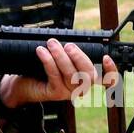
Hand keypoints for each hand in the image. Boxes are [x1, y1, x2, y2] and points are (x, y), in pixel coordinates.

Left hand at [0, 40, 119, 106]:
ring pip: (71, 75)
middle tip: (68, 45)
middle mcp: (81, 87)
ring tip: (51, 43)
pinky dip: (48, 61)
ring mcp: (69, 92)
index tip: (106, 57)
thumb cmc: (42, 69)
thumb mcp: (60, 58)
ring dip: (61, 56)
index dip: (111, 71)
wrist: (22, 84)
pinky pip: (55, 76)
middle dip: (79, 57)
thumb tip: (71, 38)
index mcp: (86, 78)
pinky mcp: (55, 94)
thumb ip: (69, 52)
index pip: (106, 79)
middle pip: (89, 75)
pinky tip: (42, 51)